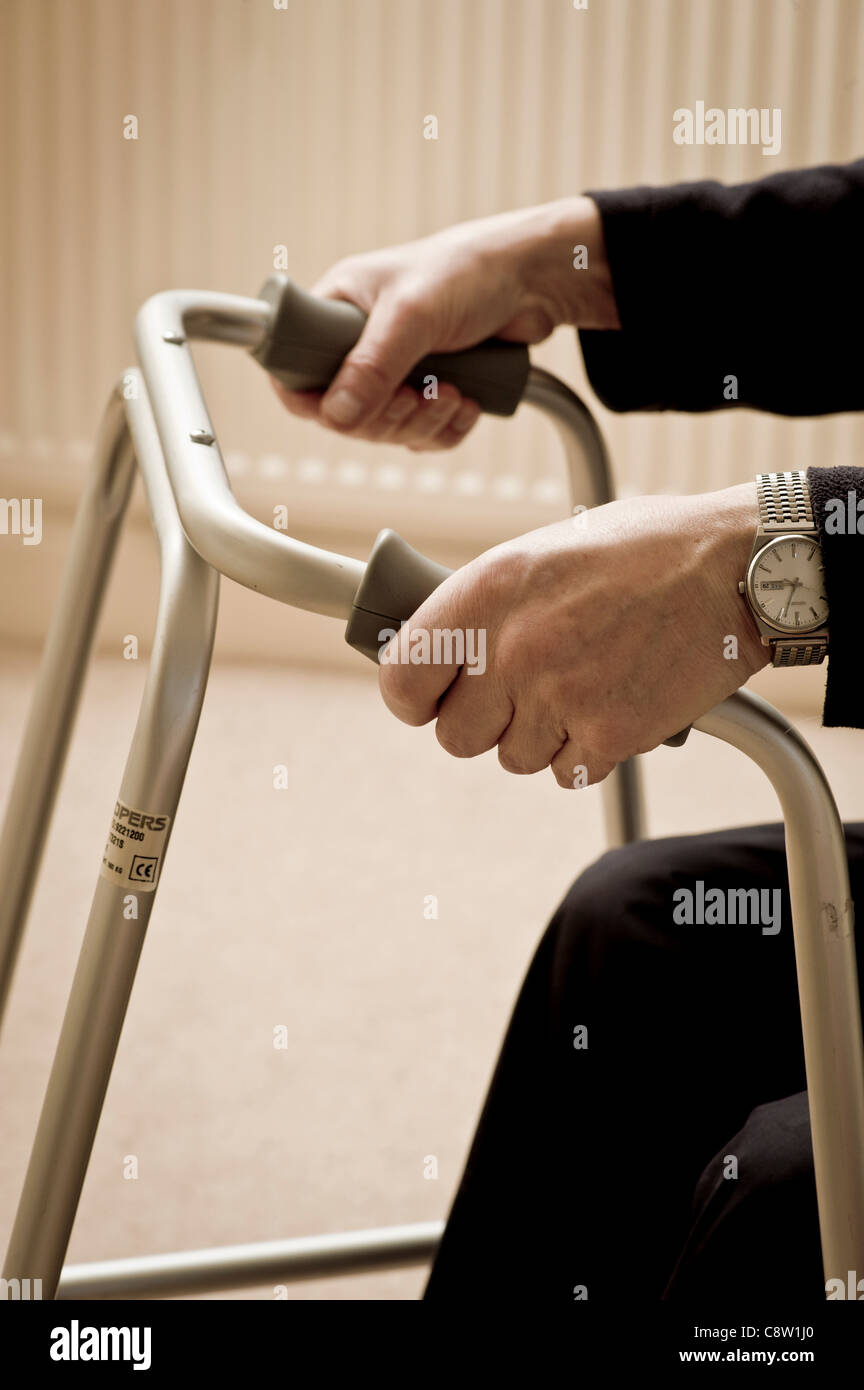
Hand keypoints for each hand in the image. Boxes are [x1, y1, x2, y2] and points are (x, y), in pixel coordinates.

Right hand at [272, 197, 618, 449]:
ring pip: (386, 430)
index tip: (340, 411)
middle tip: (417, 396)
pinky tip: (468, 402)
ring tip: (453, 393)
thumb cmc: (471, 271)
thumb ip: (373, 364)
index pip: (294, 368)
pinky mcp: (430, 390)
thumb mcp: (414, 313)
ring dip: (422, 423)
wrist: (535, 281)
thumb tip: (336, 415)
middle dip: (386, 416)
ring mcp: (396, 369)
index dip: (310, 398)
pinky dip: (445, 430)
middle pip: (344, 414)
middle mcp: (361, 342)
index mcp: (339, 309)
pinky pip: (422, 436)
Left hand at [378, 483, 767, 786]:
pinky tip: (613, 702)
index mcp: (486, 591)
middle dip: (484, 721)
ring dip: (541, 734)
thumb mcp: (542, 552)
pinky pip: (566, 772)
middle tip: (521, 690)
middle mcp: (514, 648)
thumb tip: (441, 648)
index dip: (414, 696)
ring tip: (583, 682)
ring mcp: (561, 696)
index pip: (402, 679)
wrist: (737, 567)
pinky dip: (586, 749)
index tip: (429, 696)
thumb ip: (486, 605)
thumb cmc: (644, 550)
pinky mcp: (610, 735)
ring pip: (513, 758)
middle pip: (455, 736)